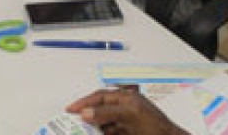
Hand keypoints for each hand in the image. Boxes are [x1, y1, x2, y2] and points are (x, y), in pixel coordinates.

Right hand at [66, 89, 186, 134]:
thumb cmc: (157, 128)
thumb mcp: (130, 115)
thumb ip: (108, 112)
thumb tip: (87, 112)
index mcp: (127, 98)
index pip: (101, 97)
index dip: (84, 102)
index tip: (71, 109)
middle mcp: (126, 108)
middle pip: (100, 109)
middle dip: (87, 115)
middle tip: (73, 122)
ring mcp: (127, 123)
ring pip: (104, 123)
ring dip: (94, 127)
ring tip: (82, 130)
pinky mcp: (128, 133)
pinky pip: (111, 132)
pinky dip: (103, 133)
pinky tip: (97, 134)